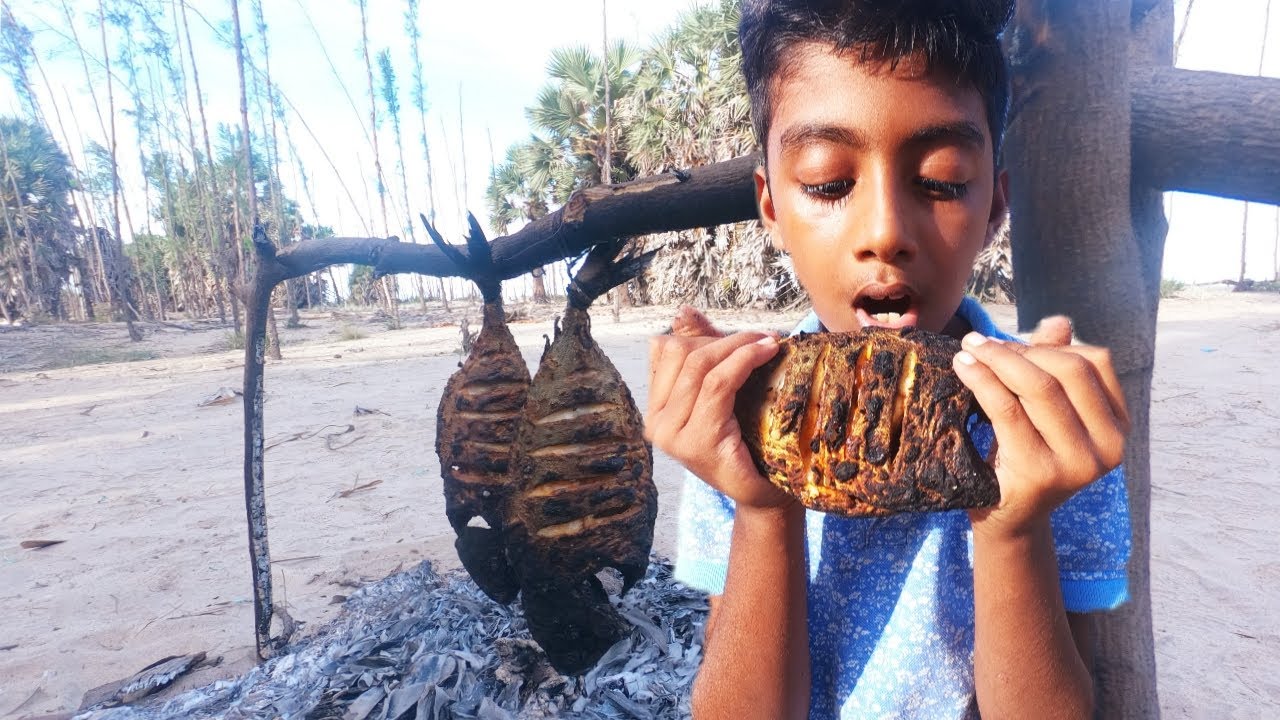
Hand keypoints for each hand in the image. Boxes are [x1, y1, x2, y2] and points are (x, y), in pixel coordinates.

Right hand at [646, 321, 790, 510]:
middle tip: (763, 336)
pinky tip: (766, 353)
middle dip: (725, 338)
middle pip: (681, 353)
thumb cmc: (746, 445)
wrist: (764, 495)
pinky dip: (744, 361)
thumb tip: (684, 312)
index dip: (703, 334)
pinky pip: (719, 385)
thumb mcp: (720, 396)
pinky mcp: (698, 442)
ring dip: (739, 345)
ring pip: (700, 366)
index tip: (740, 335)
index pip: (665, 350)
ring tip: (768, 342)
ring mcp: (673, 435)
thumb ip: (703, 357)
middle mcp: (655, 423)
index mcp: (655, 410)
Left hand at [953, 316, 1129, 538]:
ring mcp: (1079, 463)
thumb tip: (1058, 321)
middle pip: (1068, 371)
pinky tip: (963, 368)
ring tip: (967, 351)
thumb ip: (1052, 367)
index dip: (1049, 344)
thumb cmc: (1022, 455)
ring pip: (1039, 387)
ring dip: (997, 360)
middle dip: (1019, 350)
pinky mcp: (1042, 472)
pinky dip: (983, 381)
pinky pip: (1008, 410)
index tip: (1006, 341)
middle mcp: (1109, 446)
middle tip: (978, 342)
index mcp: (1118, 425)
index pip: (1095, 362)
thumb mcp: (1042, 411)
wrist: (1006, 517)